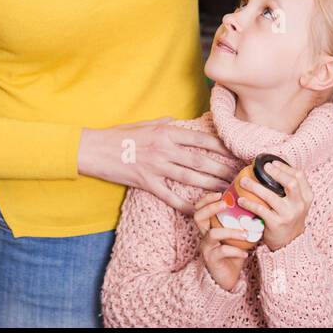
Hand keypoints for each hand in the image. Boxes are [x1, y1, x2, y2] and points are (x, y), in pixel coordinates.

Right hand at [77, 118, 232, 212]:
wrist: (93, 149)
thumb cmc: (117, 135)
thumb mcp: (142, 124)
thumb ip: (163, 123)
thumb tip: (177, 122)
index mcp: (165, 131)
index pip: (200, 138)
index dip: (220, 146)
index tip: (235, 152)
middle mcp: (164, 148)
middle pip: (200, 160)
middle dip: (222, 168)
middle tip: (239, 176)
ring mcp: (155, 166)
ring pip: (190, 177)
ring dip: (211, 185)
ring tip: (227, 192)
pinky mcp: (146, 182)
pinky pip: (170, 196)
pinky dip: (185, 205)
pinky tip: (198, 211)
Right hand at [193, 192, 249, 291]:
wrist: (228, 279)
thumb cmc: (233, 255)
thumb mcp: (236, 237)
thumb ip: (240, 224)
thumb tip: (257, 207)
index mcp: (208, 228)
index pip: (199, 209)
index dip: (206, 200)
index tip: (220, 193)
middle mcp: (204, 236)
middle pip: (198, 216)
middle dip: (212, 208)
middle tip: (226, 204)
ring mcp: (207, 248)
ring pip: (213, 233)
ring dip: (231, 231)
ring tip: (246, 233)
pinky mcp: (212, 260)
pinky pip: (223, 251)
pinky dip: (236, 251)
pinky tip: (245, 254)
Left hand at [236, 160, 310, 251]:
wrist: (290, 242)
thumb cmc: (289, 217)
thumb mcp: (296, 203)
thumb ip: (291, 188)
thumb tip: (272, 166)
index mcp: (306, 197)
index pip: (299, 176)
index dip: (285, 167)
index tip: (272, 163)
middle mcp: (300, 205)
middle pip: (291, 183)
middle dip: (276, 172)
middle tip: (263, 168)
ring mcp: (288, 215)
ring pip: (271, 196)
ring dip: (254, 187)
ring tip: (243, 181)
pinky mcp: (277, 224)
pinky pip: (260, 210)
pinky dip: (248, 203)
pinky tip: (241, 200)